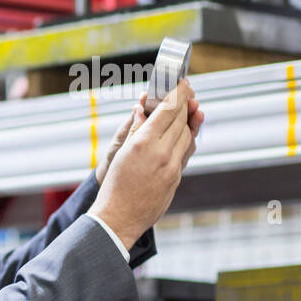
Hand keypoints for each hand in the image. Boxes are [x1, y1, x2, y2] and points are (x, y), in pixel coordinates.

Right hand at [88, 79, 195, 249]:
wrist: (118, 218)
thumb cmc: (112, 187)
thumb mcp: (119, 154)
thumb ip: (134, 130)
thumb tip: (142, 110)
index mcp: (143, 144)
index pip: (167, 110)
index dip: (178, 93)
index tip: (183, 82)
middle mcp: (161, 153)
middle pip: (181, 120)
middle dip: (185, 103)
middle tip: (187, 90)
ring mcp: (172, 167)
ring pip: (187, 136)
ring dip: (187, 120)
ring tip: (186, 109)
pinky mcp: (176, 178)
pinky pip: (186, 152)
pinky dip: (187, 138)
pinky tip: (186, 132)